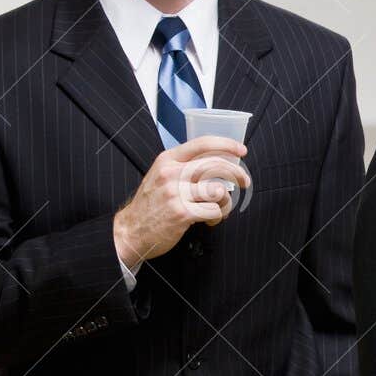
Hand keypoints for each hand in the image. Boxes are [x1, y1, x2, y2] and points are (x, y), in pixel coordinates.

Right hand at [112, 136, 250, 267]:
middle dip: (237, 174)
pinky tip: (210, 221)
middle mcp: (171, 173)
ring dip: (226, 202)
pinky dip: (218, 217)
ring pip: (218, 190)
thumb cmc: (150, 206)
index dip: (226, 145)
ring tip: (220, 209)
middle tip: (244, 182)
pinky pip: (214, 211)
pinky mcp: (182, 213)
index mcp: (167, 160)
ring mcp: (176, 193)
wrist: (130, 231)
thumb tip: (216, 165)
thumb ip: (183, 168)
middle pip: (216, 166)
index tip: (241, 151)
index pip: (202, 144)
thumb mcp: (160, 177)